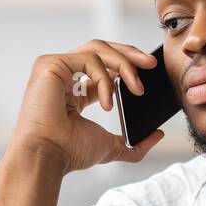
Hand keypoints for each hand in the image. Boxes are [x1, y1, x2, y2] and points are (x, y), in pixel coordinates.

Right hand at [9, 39, 167, 173]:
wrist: (49, 155)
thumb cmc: (70, 152)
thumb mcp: (112, 146)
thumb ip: (135, 143)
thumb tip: (157, 134)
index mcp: (74, 92)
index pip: (103, 67)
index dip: (126, 66)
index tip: (148, 73)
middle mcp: (64, 76)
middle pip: (101, 50)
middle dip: (130, 54)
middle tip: (151, 64)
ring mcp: (55, 67)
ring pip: (97, 49)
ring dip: (124, 65)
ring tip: (137, 89)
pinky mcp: (50, 64)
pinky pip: (89, 59)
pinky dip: (104, 77)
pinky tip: (108, 101)